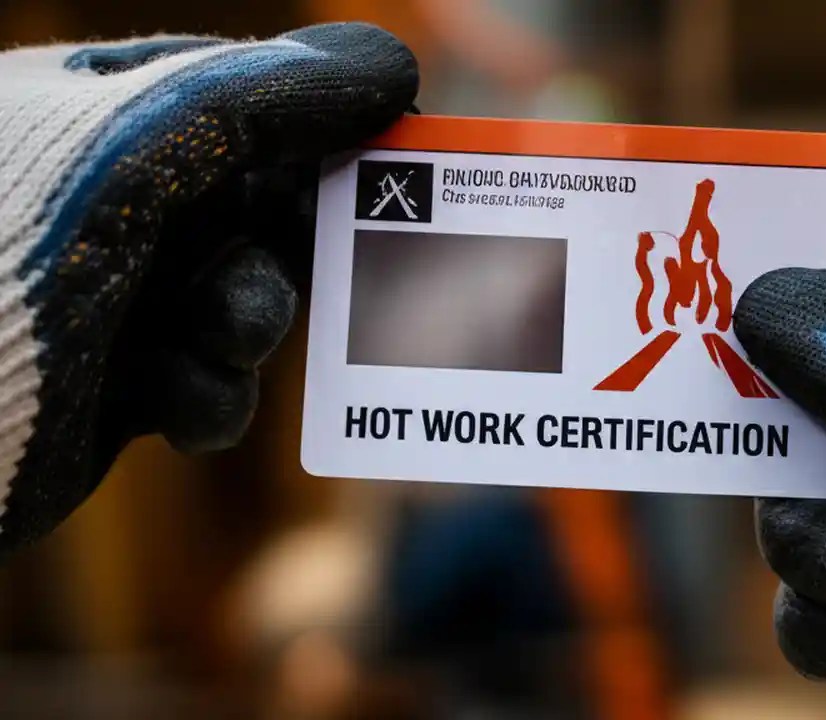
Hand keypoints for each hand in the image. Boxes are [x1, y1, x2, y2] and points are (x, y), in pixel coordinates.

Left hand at [0, 24, 417, 552]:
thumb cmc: (7, 256)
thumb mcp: (139, 144)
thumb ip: (270, 97)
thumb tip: (395, 60)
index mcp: (97, 112)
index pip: (244, 95)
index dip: (326, 122)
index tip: (400, 153)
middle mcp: (108, 198)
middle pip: (258, 206)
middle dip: (290, 243)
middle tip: (338, 257)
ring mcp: (112, 294)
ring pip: (243, 299)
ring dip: (248, 322)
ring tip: (221, 342)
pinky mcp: (118, 386)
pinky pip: (207, 383)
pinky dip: (209, 396)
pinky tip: (176, 408)